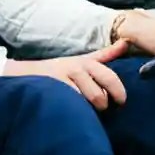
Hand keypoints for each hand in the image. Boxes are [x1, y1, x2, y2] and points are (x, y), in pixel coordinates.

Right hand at [4, 41, 129, 110]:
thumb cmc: (62, 70)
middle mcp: (76, 70)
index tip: (121, 102)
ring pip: (86, 103)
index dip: (119, 93)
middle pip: (99, 96)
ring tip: (83, 109)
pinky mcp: (53, 93)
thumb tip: (126, 42)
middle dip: (102, 106)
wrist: (28, 74)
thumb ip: (106, 54)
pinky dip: (75, 112)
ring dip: (88, 112)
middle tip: (100, 108)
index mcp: (87, 63)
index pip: (110, 78)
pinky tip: (71, 111)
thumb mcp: (84, 59)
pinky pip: (72, 107)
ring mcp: (63, 81)